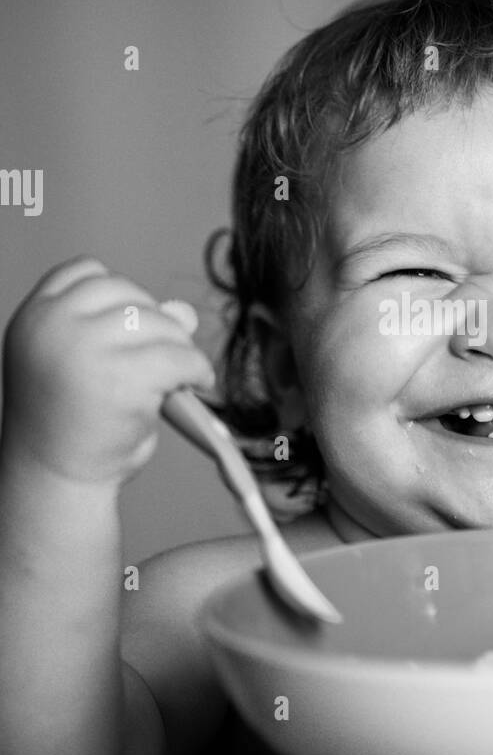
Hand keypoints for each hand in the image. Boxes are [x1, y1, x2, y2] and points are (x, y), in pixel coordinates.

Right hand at [0, 256, 214, 487]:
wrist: (55, 482)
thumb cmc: (70, 428)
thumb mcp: (89, 365)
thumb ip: (127, 332)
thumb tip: (182, 311)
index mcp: (34, 318)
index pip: (84, 271)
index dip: (116, 294)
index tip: (132, 324)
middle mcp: (54, 325)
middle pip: (127, 292)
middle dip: (154, 322)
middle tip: (165, 357)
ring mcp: (87, 348)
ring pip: (159, 322)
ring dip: (178, 346)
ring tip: (180, 374)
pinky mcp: (124, 377)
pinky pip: (179, 356)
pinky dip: (196, 368)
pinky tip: (196, 383)